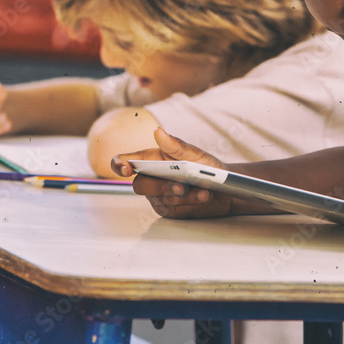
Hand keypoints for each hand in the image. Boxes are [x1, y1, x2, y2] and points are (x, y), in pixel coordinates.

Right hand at [112, 128, 233, 218]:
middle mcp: (152, 179)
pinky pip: (173, 210)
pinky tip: (202, 198)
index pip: (126, 162)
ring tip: (203, 191)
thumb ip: (175, 145)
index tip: (125, 169)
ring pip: (161, 199)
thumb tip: (158, 132)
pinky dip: (189, 204)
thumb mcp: (194, 154)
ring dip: (184, 196)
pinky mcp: (169, 211)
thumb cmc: (207, 167)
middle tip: (181, 186)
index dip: (119, 165)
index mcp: (153, 160)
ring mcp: (159, 197)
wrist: (224, 188)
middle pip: (140, 185)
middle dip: (161, 186)